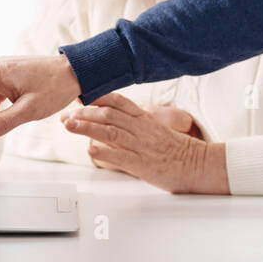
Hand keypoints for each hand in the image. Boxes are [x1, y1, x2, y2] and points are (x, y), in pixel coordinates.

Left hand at [62, 93, 228, 193]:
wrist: (197, 165)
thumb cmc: (175, 150)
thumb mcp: (154, 130)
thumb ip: (133, 124)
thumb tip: (110, 123)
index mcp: (145, 118)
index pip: (118, 101)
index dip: (96, 97)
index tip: (78, 96)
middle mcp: (142, 129)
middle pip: (108, 115)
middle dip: (84, 113)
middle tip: (65, 115)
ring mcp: (142, 146)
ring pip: (110, 132)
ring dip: (87, 128)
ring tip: (69, 126)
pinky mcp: (143, 165)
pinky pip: (121, 156)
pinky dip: (104, 152)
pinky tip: (89, 150)